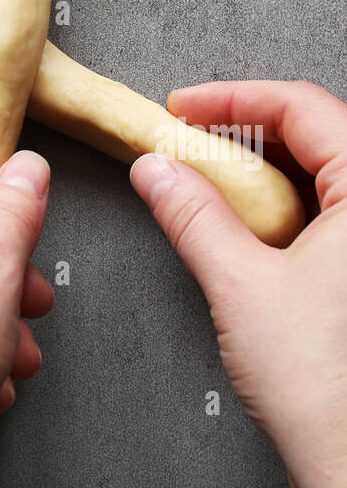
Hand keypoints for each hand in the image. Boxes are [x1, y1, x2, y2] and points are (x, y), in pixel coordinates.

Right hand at [130, 80, 346, 487]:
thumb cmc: (326, 390)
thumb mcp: (241, 285)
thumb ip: (192, 215)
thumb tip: (157, 168)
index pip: (303, 107)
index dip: (234, 97)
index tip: (183, 107)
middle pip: (316, 132)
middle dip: (244, 129)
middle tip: (188, 138)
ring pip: (323, 170)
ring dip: (261, 168)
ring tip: (206, 179)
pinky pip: (330, 209)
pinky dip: (282, 203)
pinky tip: (243, 222)